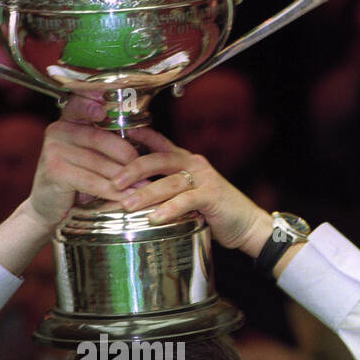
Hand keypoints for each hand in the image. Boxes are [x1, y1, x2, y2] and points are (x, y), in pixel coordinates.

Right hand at [22, 95, 146, 235]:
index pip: (81, 104)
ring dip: (124, 178)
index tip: (106, 109)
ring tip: (144, 187)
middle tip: (148, 171)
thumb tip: (146, 136)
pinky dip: (112, 192)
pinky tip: (126, 198)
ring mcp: (54, 150)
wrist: (48, 208)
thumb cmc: (75, 180)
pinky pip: (91, 181)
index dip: (93, 102)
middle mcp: (58, 130)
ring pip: (98, 162)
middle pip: (101, 138)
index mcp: (68, 120)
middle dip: (128, 156)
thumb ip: (106, 141)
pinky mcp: (54, 171)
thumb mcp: (88, 155)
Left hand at [110, 129, 272, 255]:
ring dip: (146, 193)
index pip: (157, 143)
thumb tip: (130, 194)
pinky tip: (155, 218)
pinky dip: (170, 209)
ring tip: (127, 205)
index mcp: (185, 160)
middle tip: (114, 182)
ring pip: (169, 181)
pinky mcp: (212, 195)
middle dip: (133, 170)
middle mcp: (193, 164)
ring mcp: (204, 178)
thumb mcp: (186, 195)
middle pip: (157, 159)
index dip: (137, 136)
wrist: (246, 224)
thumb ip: (165, 189)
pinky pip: (186, 200)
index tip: (113, 135)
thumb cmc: (213, 211)